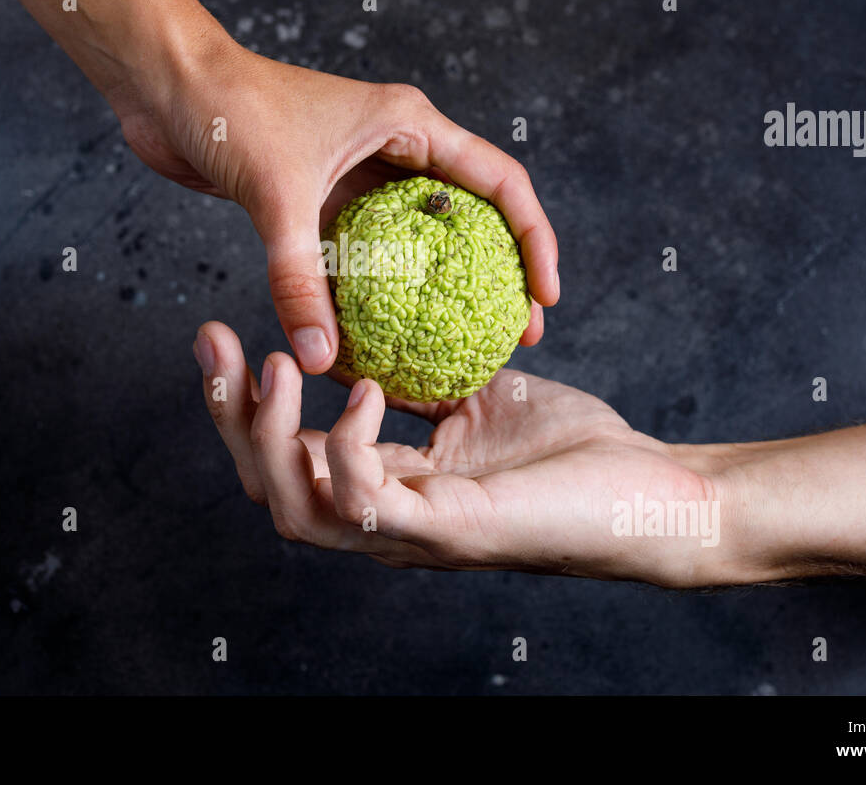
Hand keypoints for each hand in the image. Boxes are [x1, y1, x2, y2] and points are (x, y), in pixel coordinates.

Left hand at [114, 36, 559, 372]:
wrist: (166, 85)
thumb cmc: (228, 109)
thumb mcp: (277, 194)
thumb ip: (300, 277)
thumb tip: (320, 355)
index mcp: (409, 124)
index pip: (501, 182)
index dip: (534, 240)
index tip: (544, 297)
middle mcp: (395, 147)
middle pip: (473, 215)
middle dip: (499, 274)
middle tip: (515, 334)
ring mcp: (359, 174)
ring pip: (418, 240)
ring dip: (441, 287)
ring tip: (461, 343)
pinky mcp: (322, 199)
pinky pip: (365, 254)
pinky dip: (378, 291)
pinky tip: (385, 334)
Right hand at [192, 321, 724, 587]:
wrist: (652, 493)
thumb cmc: (572, 451)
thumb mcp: (478, 396)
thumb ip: (420, 381)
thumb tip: (373, 339)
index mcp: (387, 487)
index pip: (286, 455)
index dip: (242, 400)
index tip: (223, 332)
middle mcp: (385, 519)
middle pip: (267, 485)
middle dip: (228, 414)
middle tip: (213, 340)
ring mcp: (412, 534)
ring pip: (294, 506)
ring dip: (268, 434)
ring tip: (273, 366)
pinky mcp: (450, 532)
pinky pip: (367, 500)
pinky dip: (349, 445)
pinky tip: (364, 393)